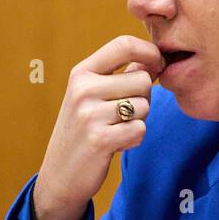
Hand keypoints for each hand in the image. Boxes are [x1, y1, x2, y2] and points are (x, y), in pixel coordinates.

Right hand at [32, 35, 163, 219]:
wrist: (60, 175)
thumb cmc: (83, 130)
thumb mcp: (93, 95)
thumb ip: (121, 74)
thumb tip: (153, 57)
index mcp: (81, 72)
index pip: (123, 44)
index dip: (149, 51)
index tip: (158, 64)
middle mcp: (83, 89)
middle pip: (142, 79)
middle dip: (144, 97)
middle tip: (124, 114)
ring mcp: (89, 114)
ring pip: (144, 106)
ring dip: (139, 120)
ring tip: (116, 129)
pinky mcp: (100, 139)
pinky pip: (140, 130)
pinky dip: (134, 139)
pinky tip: (116, 144)